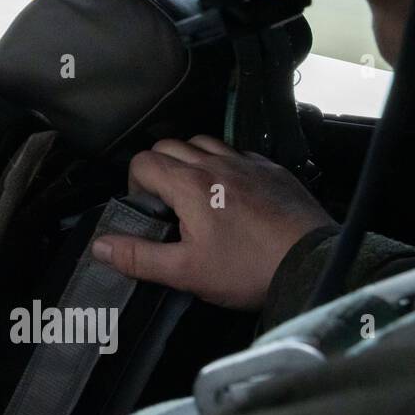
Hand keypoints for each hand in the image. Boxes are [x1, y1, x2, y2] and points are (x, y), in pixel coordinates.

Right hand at [91, 135, 334, 309]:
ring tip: (196, 192)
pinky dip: (226, 164)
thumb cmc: (249, 268)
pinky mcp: (273, 170)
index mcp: (189, 185)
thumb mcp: (186, 272)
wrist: (314, 265)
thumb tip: (100, 246)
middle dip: (158, 167)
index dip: (135, 183)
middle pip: (169, 145)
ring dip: (191, 159)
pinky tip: (232, 192)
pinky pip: (239, 153)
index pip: (143, 161)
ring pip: (204, 142)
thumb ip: (138, 257)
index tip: (147, 209)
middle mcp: (216, 164)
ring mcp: (247, 163)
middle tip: (166, 202)